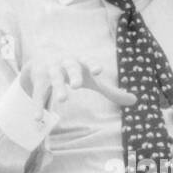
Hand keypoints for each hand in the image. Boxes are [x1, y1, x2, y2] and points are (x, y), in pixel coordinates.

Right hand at [19, 54, 135, 109]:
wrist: (44, 54)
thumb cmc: (75, 70)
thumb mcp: (91, 78)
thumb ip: (111, 90)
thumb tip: (135, 101)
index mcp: (81, 62)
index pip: (88, 61)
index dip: (93, 65)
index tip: (99, 71)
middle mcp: (65, 63)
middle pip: (70, 67)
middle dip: (74, 75)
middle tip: (77, 85)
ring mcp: (50, 70)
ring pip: (54, 79)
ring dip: (58, 88)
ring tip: (63, 100)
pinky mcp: (38, 80)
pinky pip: (38, 93)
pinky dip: (38, 105)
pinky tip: (38, 119)